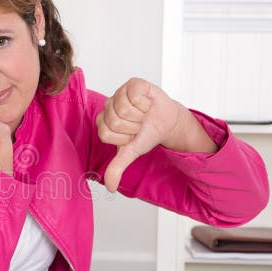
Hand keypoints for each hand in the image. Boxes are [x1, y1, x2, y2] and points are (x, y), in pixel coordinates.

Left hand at [96, 77, 215, 192]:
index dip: (124, 137)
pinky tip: (147, 103)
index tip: (132, 136)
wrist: (168, 121)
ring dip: (141, 115)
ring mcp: (119, 93)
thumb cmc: (147, 134)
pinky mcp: (132, 83)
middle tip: (140, 124)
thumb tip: (110, 187)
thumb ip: (118, 167)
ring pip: (125, 108)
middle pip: (115, 121)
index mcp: (103, 123)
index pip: (106, 133)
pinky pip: (134, 95)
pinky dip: (146, 103)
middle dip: (133, 127)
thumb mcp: (132, 152)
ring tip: (144, 114)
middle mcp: (108, 106)